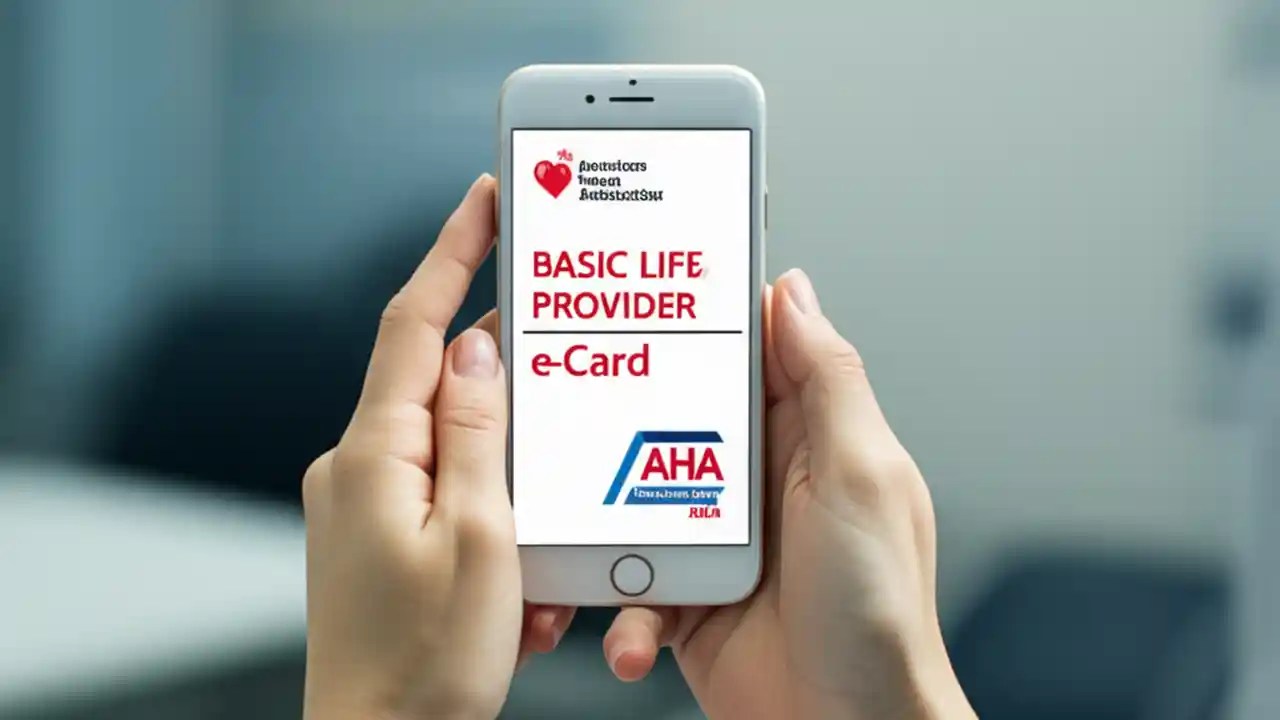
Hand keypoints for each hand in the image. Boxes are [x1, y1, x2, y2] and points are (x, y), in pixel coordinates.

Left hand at [302, 175, 570, 719]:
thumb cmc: (426, 665)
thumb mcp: (482, 537)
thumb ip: (479, 433)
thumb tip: (479, 351)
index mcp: (376, 454)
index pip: (414, 324)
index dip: (453, 253)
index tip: (485, 201)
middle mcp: (360, 466)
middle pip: (441, 380)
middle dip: (507, 374)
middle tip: (562, 369)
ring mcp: (366, 501)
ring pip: (453, 441)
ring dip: (509, 464)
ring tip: (549, 513)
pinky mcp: (381, 534)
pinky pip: (444, 491)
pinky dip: (492, 508)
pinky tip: (523, 566)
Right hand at [601, 270, 975, 718]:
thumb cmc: (877, 615)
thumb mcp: (859, 477)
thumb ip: (827, 381)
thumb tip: (795, 294)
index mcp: (811, 441)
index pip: (754, 357)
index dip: (706, 320)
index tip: (650, 291)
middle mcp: (761, 485)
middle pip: (678, 420)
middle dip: (628, 414)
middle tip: (578, 398)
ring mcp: (719, 542)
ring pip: (638, 500)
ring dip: (610, 525)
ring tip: (596, 541)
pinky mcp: (687, 598)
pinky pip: (632, 584)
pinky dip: (623, 612)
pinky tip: (632, 632)